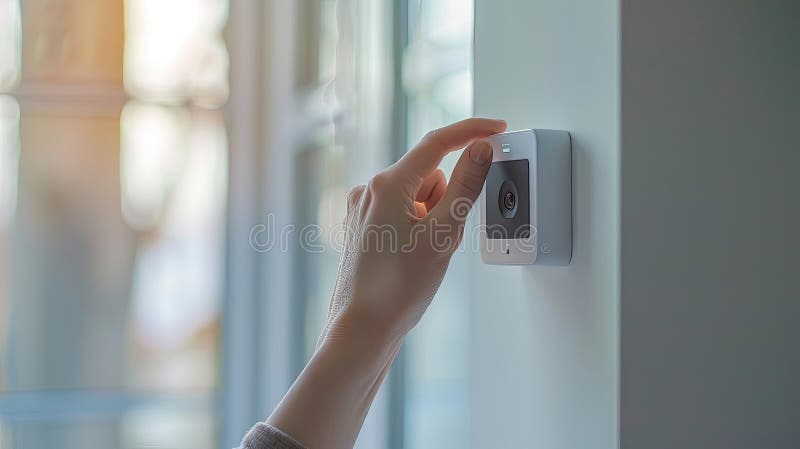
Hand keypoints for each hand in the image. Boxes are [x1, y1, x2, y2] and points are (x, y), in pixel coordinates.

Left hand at [319, 118, 505, 344]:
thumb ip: (466, 185)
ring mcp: (364, 208)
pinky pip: (404, 211)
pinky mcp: (365, 225)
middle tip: (444, 239)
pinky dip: (418, 226)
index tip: (498, 128)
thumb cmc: (398, 288)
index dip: (471, 131)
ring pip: (418, 196)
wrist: (363, 327)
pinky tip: (412, 257)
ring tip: (425, 254)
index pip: (437, 143)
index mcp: (388, 184)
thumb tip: (480, 149)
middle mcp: (370, 190)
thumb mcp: (444, 233)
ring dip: (433, 217)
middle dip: (447, 200)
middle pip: (430, 176)